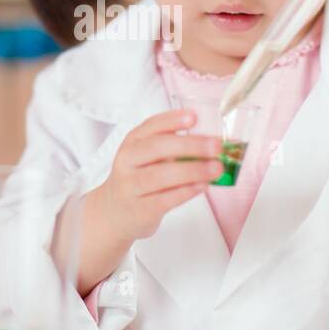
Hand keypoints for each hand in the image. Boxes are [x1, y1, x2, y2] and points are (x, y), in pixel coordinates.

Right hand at [83, 109, 222, 243]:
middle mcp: (127, 161)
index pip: (151, 126)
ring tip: (216, 168)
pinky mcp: (139, 209)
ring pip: (161, 175)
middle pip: (157, 148)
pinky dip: (186, 192)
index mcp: (132, 142)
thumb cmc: (138, 178)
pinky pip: (164, 199)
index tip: (194, 117)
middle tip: (216, 146)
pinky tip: (202, 186)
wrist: (113, 212)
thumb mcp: (146, 156)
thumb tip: (210, 141)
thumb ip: (171, 146)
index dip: (172, 120)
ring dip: (193, 170)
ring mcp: (130, 186)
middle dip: (190, 145)